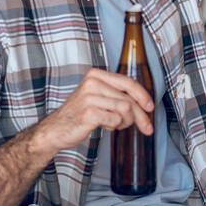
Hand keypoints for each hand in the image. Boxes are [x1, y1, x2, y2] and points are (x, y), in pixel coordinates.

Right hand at [37, 68, 153, 152]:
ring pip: (125, 109)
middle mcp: (92, 83)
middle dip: (141, 116)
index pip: (128, 82)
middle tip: (147, 128)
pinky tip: (105, 126)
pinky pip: (115, 119)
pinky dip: (114, 126)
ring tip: (115, 124)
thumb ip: (117, 95)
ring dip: (125, 121)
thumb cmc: (79, 114)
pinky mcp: (89, 112)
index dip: (143, 95)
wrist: (55, 129)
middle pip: (129, 99)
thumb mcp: (98, 97)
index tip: (150, 107)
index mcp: (96, 75)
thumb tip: (144, 104)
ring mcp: (89, 97)